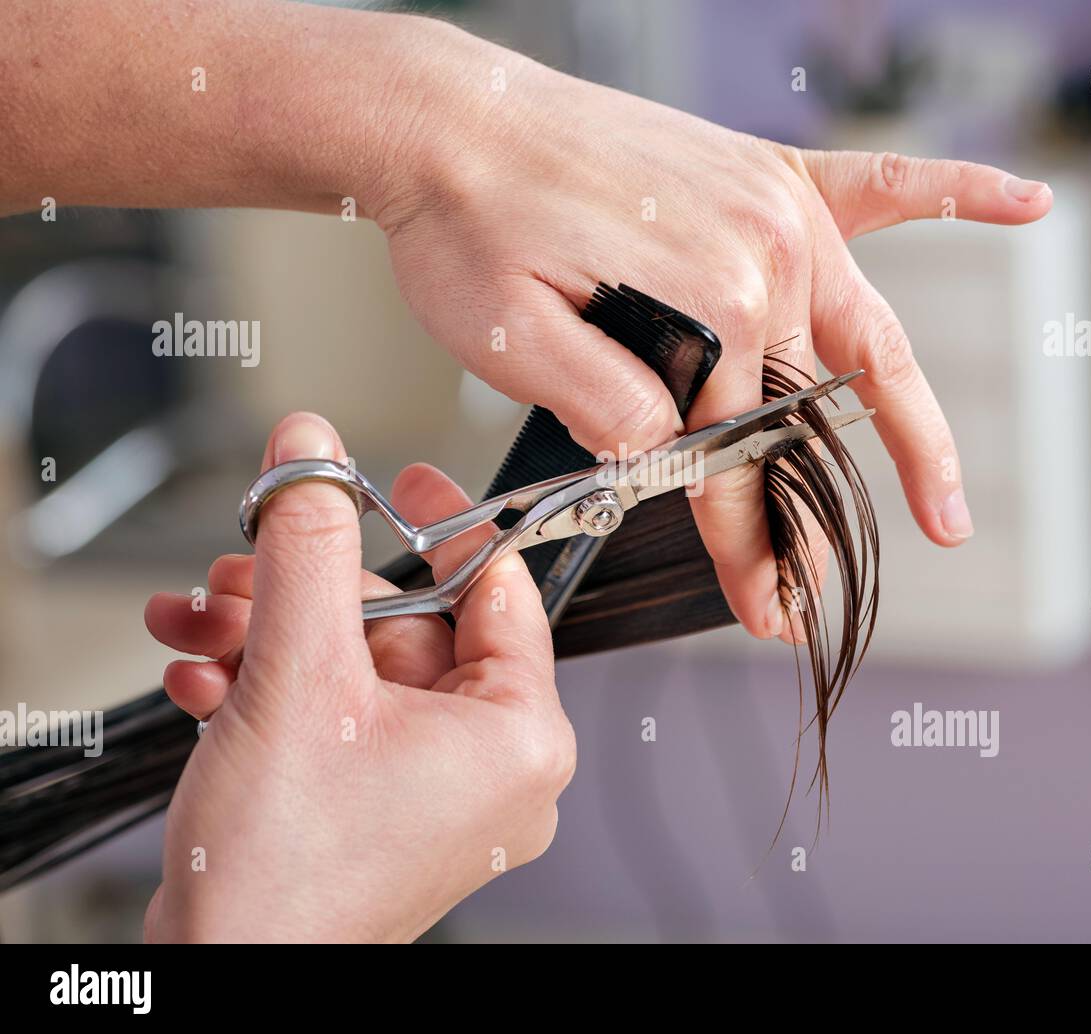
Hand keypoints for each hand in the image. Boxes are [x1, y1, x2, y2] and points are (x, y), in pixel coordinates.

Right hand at [142, 412, 574, 941]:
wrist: (216, 979)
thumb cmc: (285, 874)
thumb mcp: (299, 676)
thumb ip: (309, 551)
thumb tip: (311, 457)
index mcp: (521, 737)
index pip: (501, 591)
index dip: (443, 527)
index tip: (404, 483)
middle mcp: (491, 770)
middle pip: (410, 628)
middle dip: (313, 593)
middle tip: (253, 564)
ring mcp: (434, 797)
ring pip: (358, 673)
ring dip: (271, 636)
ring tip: (203, 623)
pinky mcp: (378, 812)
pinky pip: (337, 722)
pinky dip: (271, 691)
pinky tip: (205, 678)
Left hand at [369, 20, 1053, 641]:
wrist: (449, 117)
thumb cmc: (468, 222)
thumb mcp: (514, 336)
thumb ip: (607, 404)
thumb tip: (670, 455)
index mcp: (716, 297)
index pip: (738, 453)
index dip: (744, 540)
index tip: (758, 604)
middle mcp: (769, 251)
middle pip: (813, 418)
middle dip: (817, 519)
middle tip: (821, 594)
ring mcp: (778, 209)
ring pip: (871, 337)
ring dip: (910, 424)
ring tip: (945, 504)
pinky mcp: (766, 176)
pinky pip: (886, 184)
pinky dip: (958, 191)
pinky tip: (1025, 203)